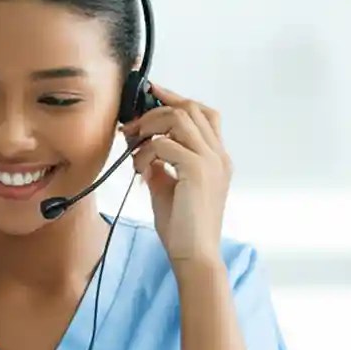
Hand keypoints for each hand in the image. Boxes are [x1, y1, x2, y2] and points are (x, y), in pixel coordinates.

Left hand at [121, 83, 232, 265]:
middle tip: (131, 125)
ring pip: (179, 119)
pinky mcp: (198, 170)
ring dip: (150, 126)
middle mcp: (219, 155)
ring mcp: (211, 161)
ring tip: (133, 145)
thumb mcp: (166, 188)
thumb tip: (143, 149)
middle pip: (190, 108)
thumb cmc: (183, 228)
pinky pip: (165, 144)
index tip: (151, 94)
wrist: (194, 255)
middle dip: (156, 109)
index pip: (203, 114)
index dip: (176, 99)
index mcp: (217, 158)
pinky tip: (139, 169)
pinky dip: (146, 152)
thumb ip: (159, 166)